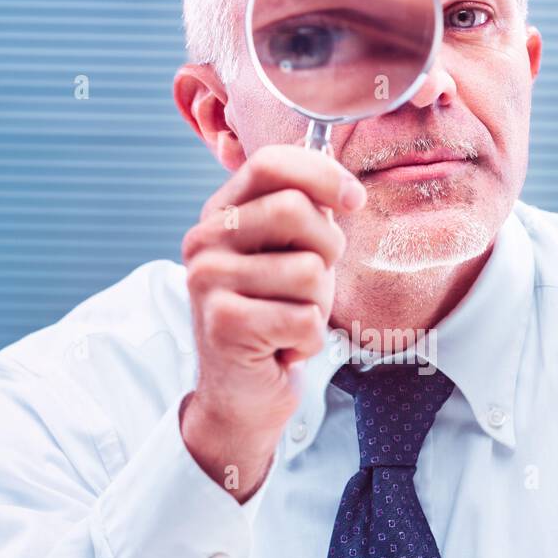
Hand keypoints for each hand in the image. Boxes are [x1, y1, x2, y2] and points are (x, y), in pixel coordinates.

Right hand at [180, 144, 365, 501]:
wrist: (242, 394)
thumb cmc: (275, 319)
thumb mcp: (290, 256)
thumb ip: (306, 216)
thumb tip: (344, 192)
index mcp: (220, 213)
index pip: (270, 163)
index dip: (322, 174)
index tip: (354, 201)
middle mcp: (204, 240)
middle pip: (296, 211)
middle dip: (327, 252)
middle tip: (310, 287)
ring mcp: (208, 281)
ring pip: (309, 271)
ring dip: (317, 306)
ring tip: (290, 322)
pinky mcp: (224, 324)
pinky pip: (305, 318)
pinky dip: (310, 341)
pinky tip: (284, 349)